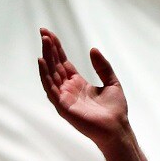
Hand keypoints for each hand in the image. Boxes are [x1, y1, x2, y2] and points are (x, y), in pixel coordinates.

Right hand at [38, 29, 130, 145]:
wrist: (117, 129)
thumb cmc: (115, 110)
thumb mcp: (112, 82)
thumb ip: (103, 67)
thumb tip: (93, 49)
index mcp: (77, 83)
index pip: (63, 62)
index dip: (56, 48)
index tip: (49, 34)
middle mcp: (68, 89)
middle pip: (55, 65)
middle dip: (49, 48)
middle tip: (43, 32)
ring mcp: (64, 98)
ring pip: (51, 74)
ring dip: (46, 57)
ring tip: (44, 41)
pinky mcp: (63, 106)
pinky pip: (51, 89)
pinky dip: (45, 75)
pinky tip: (42, 62)